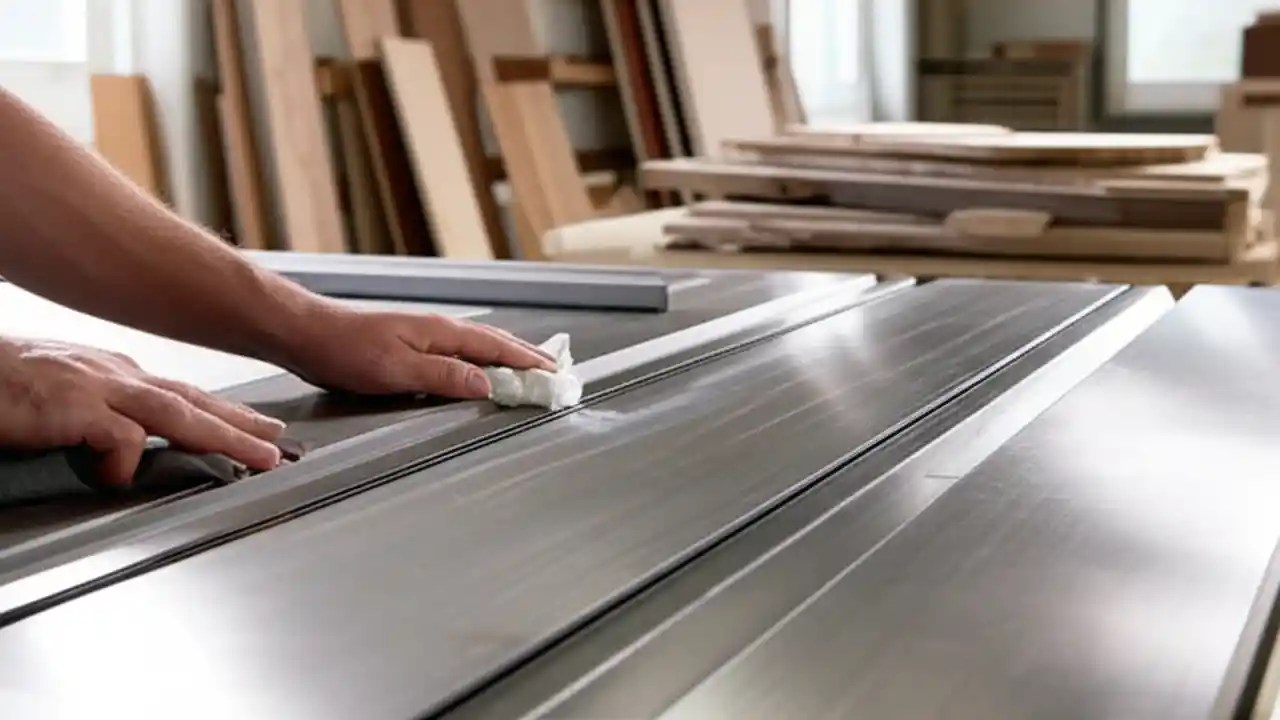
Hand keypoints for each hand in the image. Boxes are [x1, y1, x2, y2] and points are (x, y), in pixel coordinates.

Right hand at [0, 337, 284, 486]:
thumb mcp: (57, 396)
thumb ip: (97, 414)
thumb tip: (123, 448)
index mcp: (111, 370)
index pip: (181, 392)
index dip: (223, 412)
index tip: (256, 427)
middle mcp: (112, 372)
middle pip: (193, 400)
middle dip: (242, 422)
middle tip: (280, 442)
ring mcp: (95, 385)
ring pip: (178, 412)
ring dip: (224, 436)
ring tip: (258, 457)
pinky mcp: (71, 405)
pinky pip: (120, 437)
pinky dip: (125, 461)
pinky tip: (113, 477)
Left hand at [282, 304, 555, 398]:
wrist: (306, 333)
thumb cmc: (345, 349)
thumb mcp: (398, 369)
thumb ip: (445, 375)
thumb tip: (489, 384)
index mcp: (442, 332)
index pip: (498, 347)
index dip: (529, 361)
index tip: (556, 375)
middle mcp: (439, 331)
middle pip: (494, 343)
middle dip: (527, 356)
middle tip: (555, 372)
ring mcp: (425, 338)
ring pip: (478, 348)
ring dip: (506, 359)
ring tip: (528, 371)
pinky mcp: (411, 348)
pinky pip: (459, 355)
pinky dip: (481, 363)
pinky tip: (480, 374)